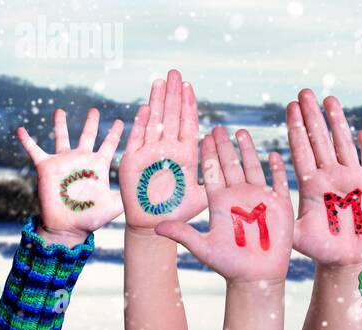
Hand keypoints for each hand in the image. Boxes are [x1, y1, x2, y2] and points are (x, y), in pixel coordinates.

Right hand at [17, 108, 124, 245]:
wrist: (68, 227)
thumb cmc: (92, 217)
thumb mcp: (115, 205)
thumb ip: (128, 193)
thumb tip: (145, 188)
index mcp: (99, 166)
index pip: (109, 144)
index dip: (114, 133)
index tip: (121, 120)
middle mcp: (82, 160)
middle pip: (87, 135)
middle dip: (91, 123)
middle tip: (95, 110)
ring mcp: (64, 162)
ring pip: (62, 137)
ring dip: (60, 124)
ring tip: (59, 110)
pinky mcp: (46, 167)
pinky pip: (34, 150)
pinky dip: (27, 140)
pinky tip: (20, 129)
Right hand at [117, 70, 207, 232]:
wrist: (154, 225)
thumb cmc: (179, 210)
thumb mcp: (202, 196)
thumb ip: (213, 182)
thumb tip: (230, 166)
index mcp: (184, 154)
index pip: (187, 123)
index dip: (188, 105)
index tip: (190, 86)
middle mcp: (167, 149)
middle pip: (171, 117)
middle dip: (173, 95)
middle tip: (176, 73)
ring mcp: (149, 153)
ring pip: (154, 122)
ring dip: (157, 102)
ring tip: (160, 82)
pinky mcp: (132, 161)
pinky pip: (137, 139)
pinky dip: (140, 124)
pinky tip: (145, 108)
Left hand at [155, 127, 294, 282]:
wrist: (255, 277)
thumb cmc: (228, 264)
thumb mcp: (202, 247)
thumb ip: (182, 234)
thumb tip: (156, 228)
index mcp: (220, 202)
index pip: (212, 172)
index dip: (208, 154)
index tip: (203, 136)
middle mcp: (239, 196)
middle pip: (231, 165)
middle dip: (224, 146)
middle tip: (218, 127)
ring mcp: (259, 199)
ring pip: (253, 167)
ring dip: (247, 150)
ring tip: (240, 132)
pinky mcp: (279, 205)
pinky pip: (279, 182)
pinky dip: (277, 169)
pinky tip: (274, 154)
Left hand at [285, 89, 361, 266]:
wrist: (346, 259)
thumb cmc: (320, 249)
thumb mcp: (298, 237)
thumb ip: (286, 224)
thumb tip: (269, 210)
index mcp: (311, 184)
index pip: (302, 150)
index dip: (297, 128)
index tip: (290, 106)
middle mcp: (330, 176)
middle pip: (320, 140)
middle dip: (313, 116)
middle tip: (305, 92)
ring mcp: (352, 179)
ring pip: (343, 145)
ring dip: (337, 123)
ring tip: (329, 99)